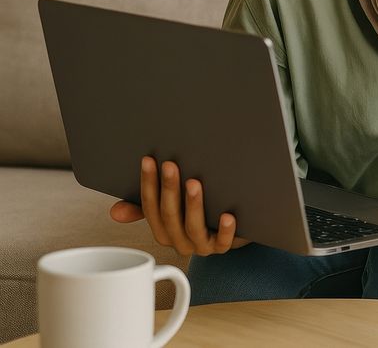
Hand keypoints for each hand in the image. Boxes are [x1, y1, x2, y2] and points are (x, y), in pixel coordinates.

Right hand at [109, 156, 248, 256]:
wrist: (231, 234)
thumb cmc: (197, 216)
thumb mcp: (171, 212)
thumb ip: (146, 210)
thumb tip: (115, 211)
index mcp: (162, 230)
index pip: (149, 207)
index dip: (148, 183)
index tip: (148, 160)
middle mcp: (178, 240)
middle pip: (170, 216)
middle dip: (168, 189)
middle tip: (170, 166)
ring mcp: (200, 245)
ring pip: (193, 228)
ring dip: (192, 205)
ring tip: (194, 184)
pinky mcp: (223, 247)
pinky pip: (223, 242)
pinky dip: (225, 230)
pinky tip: (227, 215)